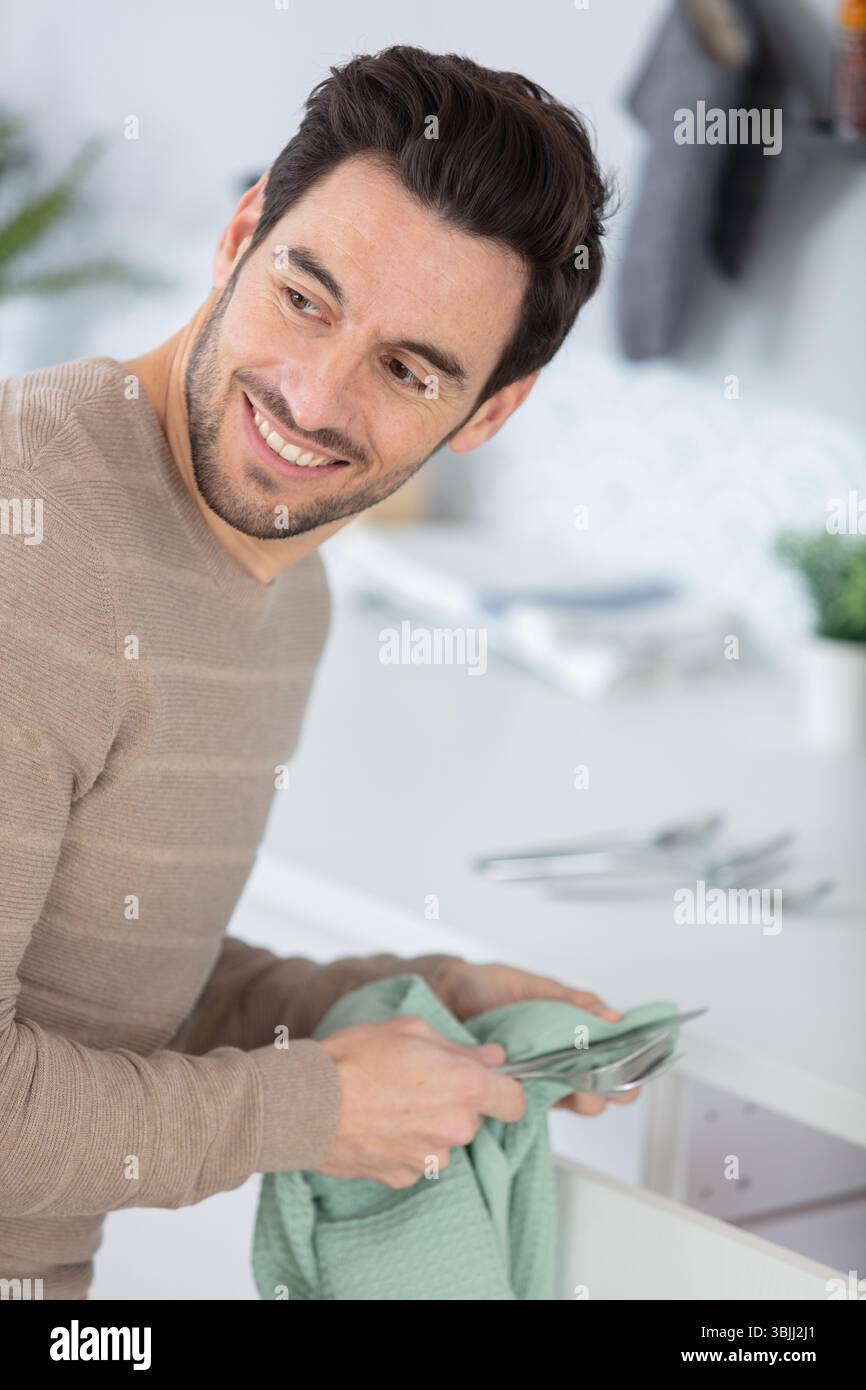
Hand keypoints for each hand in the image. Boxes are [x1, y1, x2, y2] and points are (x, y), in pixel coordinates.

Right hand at [316, 1015, 525, 1185]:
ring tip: (391, 1102)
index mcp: (465, 1087)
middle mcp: (456, 1129)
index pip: (516, 1101)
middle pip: (474, 1118)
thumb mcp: (411, 1031)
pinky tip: (378, 1124)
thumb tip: (491, 1056)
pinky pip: (417, 1159)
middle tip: (418, 1081)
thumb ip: (459, 1047)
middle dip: (455, 1101)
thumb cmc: (354, 1060)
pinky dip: (404, 1145)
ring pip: (445, 1140)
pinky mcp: (404, 1177)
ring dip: (429, 1125)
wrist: (305, 1104)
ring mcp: (430, 1158)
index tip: (492, 1085)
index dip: (505, 1091)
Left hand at [427, 959, 641, 1116]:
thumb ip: (574, 1002)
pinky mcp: (505, 1091)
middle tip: (602, 1081)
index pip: (609, 1061)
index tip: (633, 1071)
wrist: (443, 993)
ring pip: (567, 1101)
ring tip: (576, 1086)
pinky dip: (537, 1103)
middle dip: (605, 1090)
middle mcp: (555, 1062)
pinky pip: (527, 1105)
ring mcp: (532, 1079)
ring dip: (578, 1098)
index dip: (626, 1071)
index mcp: (569, 1036)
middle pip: (595, 1089)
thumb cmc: (489, 986)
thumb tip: (616, 1019)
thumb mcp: (536, 988)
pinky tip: (539, 1093)